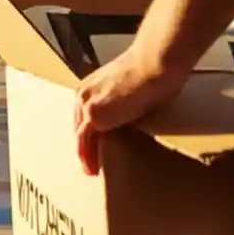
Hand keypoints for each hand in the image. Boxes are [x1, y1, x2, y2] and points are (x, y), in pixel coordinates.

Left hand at [73, 45, 188, 175]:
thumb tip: (131, 120)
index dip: (88, 135)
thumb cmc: (151, 72)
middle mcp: (83, 94)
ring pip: (81, 136)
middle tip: (91, 165)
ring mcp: (86, 104)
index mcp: (91, 86)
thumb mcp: (132, 90)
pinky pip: (85, 141)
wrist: (154, 63)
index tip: (93, 149)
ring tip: (92, 171)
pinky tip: (94, 168)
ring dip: (85, 155)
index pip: (84, 116)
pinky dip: (88, 156)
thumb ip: (124, 104)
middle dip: (84, 147)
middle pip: (79, 127)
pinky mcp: (94, 115)